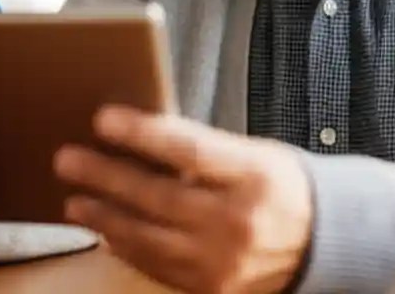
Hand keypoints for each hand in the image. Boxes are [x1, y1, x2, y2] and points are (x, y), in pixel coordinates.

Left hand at [53, 106, 312, 293]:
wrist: (327, 244)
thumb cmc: (282, 187)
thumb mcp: (255, 155)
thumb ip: (204, 150)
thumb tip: (139, 138)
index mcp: (253, 177)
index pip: (190, 150)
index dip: (143, 133)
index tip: (103, 118)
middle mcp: (238, 223)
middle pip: (159, 195)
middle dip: (106, 176)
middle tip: (67, 159)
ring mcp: (224, 263)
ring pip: (149, 238)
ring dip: (105, 217)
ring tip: (74, 200)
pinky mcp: (212, 289)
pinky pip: (157, 267)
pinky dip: (127, 247)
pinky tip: (105, 230)